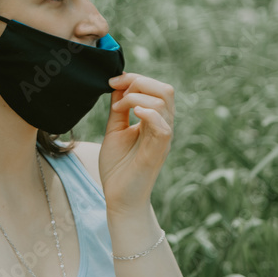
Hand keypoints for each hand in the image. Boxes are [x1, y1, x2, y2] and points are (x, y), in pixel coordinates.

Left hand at [99, 72, 174, 215]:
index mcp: (154, 120)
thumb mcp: (114, 131)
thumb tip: (118, 86)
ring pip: (164, 103)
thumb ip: (118, 109)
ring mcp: (162, 139)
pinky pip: (163, 127)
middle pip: (165, 90)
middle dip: (139, 82)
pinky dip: (150, 114)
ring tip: (119, 108)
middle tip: (116, 89)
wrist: (119, 198)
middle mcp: (162, 127)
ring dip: (137, 97)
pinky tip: (134, 114)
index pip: (155, 88)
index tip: (112, 81)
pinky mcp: (157, 152)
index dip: (135, 79)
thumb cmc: (118, 167)